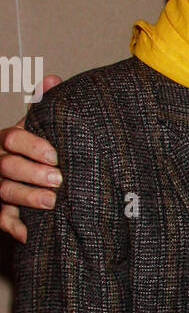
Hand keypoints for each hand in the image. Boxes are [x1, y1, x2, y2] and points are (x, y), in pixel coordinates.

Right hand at [0, 75, 62, 241]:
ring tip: (52, 202)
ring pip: (5, 191)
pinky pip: (2, 219)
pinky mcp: (3, 210)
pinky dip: (15, 227)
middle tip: (58, 179)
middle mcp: (1, 162)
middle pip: (7, 165)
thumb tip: (52, 79)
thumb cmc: (46, 148)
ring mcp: (0, 186)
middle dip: (32, 172)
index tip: (54, 154)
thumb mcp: (46, 127)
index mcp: (12, 140)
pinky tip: (29, 233)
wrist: (46, 176)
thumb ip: (47, 106)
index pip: (12, 137)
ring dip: (27, 197)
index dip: (31, 145)